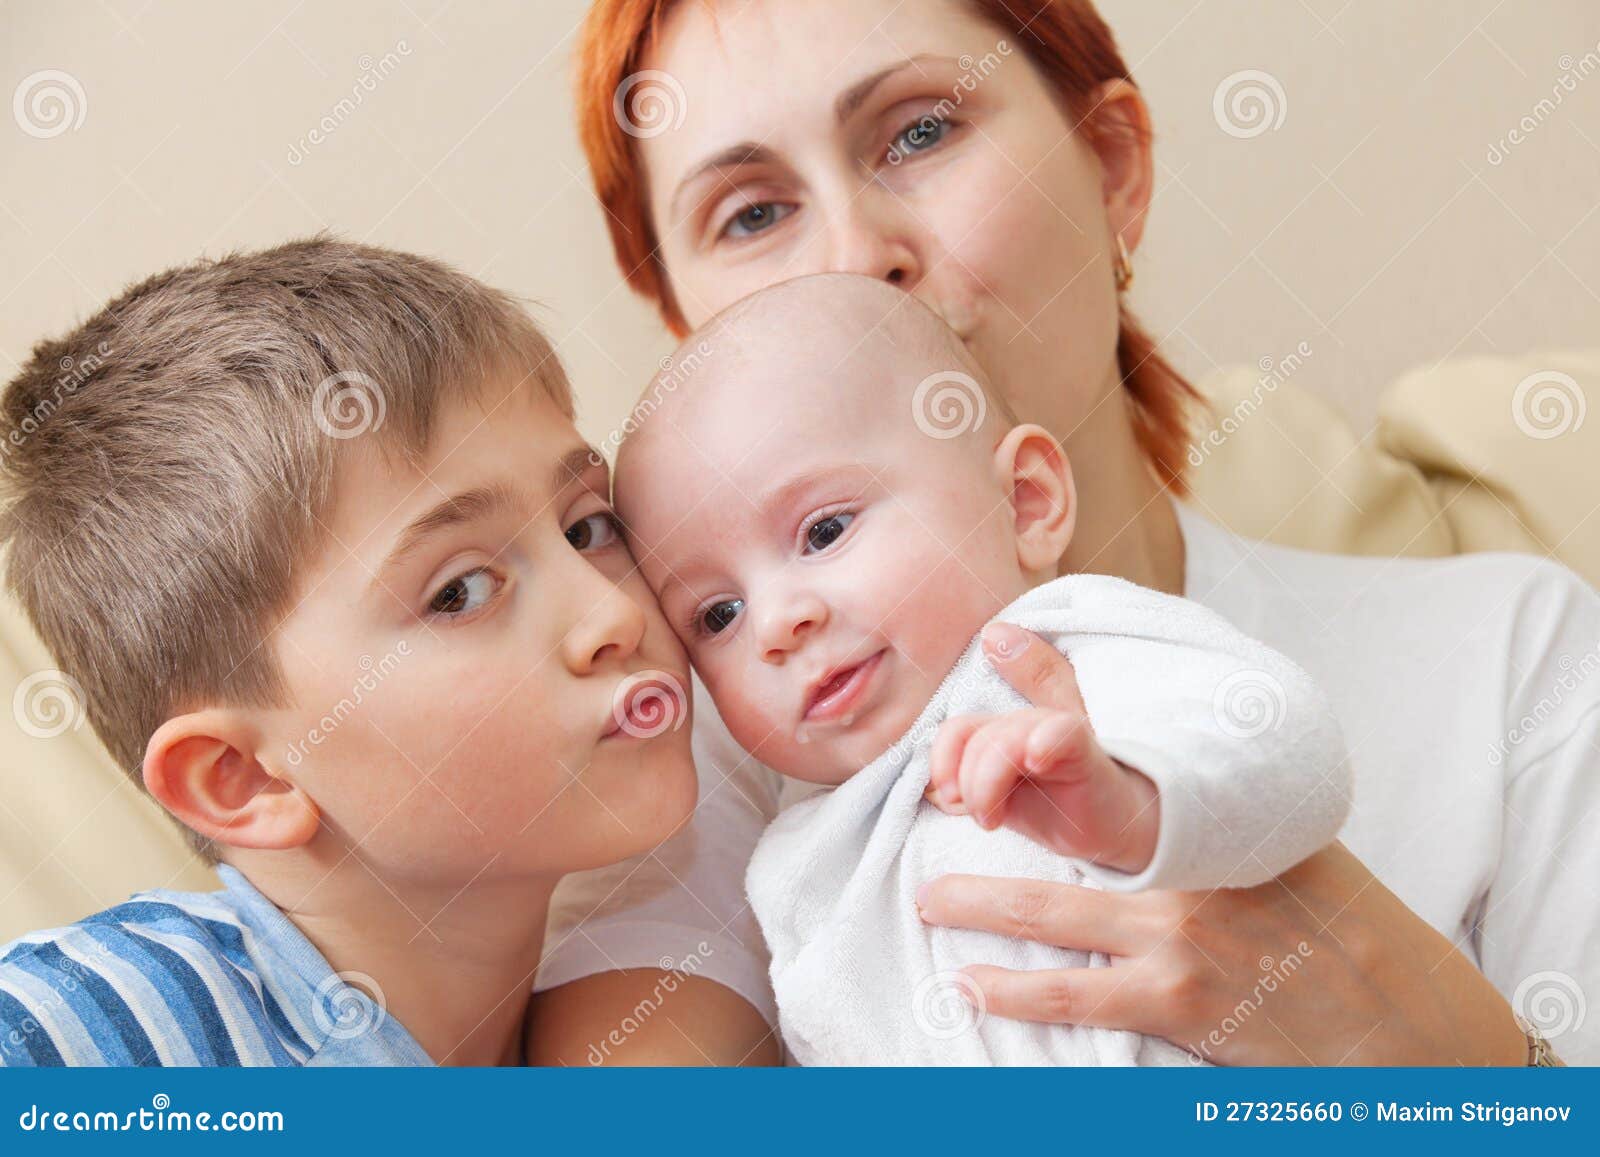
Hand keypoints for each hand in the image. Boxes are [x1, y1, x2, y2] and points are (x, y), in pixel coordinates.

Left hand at [915, 623, 1526, 1065]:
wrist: (1395, 1008)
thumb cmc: (1335, 922)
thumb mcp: (1282, 841)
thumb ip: (1216, 813)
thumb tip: (1159, 782)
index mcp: (1207, 818)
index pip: (1113, 742)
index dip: (1049, 698)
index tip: (1001, 650)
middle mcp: (1185, 867)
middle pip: (1062, 825)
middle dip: (991, 800)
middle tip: (932, 797)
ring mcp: (1176, 934)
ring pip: (1050, 913)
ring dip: (980, 906)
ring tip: (928, 899)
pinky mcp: (1176, 1000)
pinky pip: (1074, 997)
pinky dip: (1015, 993)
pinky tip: (971, 987)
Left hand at [926, 631, 1159, 873]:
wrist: (1114, 828)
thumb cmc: (1056, 803)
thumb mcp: (1005, 787)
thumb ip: (970, 762)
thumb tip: (934, 768)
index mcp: (1001, 729)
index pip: (956, 729)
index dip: (941, 761)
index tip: (948, 800)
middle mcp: (1024, 722)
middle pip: (974, 737)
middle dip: (968, 785)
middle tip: (985, 818)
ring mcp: (1054, 730)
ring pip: (1002, 741)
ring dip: (988, 787)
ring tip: (997, 818)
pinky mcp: (1083, 745)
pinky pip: (1057, 731)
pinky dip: (1039, 744)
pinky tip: (1036, 763)